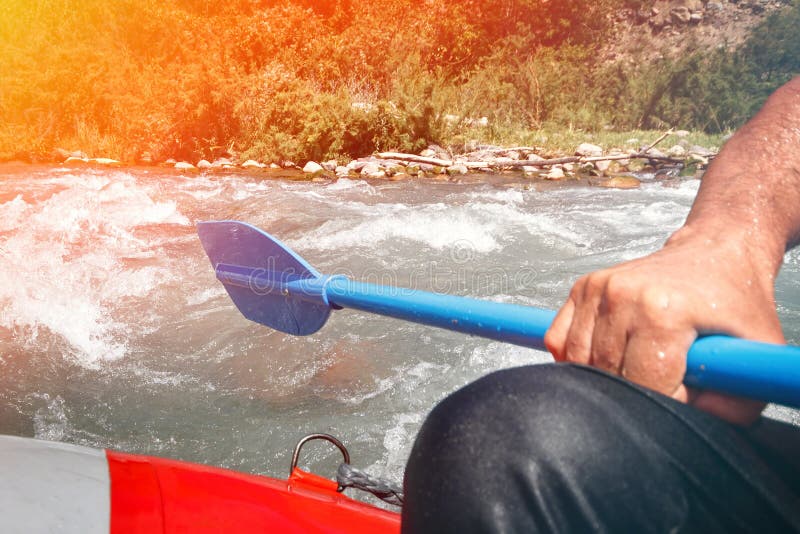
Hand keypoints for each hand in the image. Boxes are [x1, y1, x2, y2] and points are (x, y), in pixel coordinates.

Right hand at [544, 225, 784, 424]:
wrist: (714, 252)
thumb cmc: (734, 302)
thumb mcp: (757, 352)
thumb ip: (730, 403)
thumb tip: (685, 424)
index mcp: (664, 311)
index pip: (644, 384)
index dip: (666, 400)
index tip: (685, 389)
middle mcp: (623, 296)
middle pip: (608, 376)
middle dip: (635, 390)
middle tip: (664, 379)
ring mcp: (598, 289)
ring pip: (579, 362)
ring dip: (604, 376)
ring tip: (638, 365)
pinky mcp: (583, 287)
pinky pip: (559, 340)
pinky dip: (576, 358)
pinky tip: (606, 355)